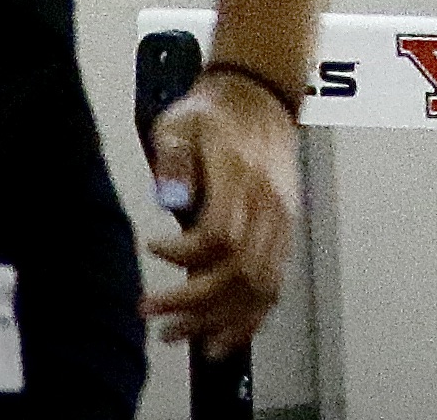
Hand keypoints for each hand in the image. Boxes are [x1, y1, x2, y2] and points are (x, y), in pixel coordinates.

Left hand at [140, 68, 298, 355]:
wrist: (259, 97)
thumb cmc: (215, 113)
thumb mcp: (181, 122)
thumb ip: (174, 159)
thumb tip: (170, 196)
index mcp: (243, 175)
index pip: (220, 233)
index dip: (183, 253)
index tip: (151, 248)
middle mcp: (269, 203)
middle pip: (239, 270)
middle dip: (192, 302)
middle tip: (151, 312)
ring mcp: (281, 221)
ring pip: (259, 287)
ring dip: (217, 320)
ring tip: (177, 335)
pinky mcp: (285, 232)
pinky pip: (275, 286)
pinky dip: (250, 319)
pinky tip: (223, 340)